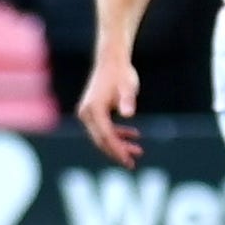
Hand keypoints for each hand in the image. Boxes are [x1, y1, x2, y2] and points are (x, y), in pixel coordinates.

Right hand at [75, 51, 143, 165]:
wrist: (112, 60)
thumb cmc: (121, 73)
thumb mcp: (128, 86)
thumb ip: (127, 100)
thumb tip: (128, 114)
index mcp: (93, 109)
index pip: (105, 136)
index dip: (117, 150)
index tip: (129, 160)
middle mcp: (86, 113)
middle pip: (101, 140)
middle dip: (117, 152)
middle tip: (132, 163)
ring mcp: (88, 113)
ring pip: (102, 136)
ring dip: (118, 145)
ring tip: (138, 151)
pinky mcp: (93, 112)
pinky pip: (103, 129)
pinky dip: (117, 135)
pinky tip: (133, 135)